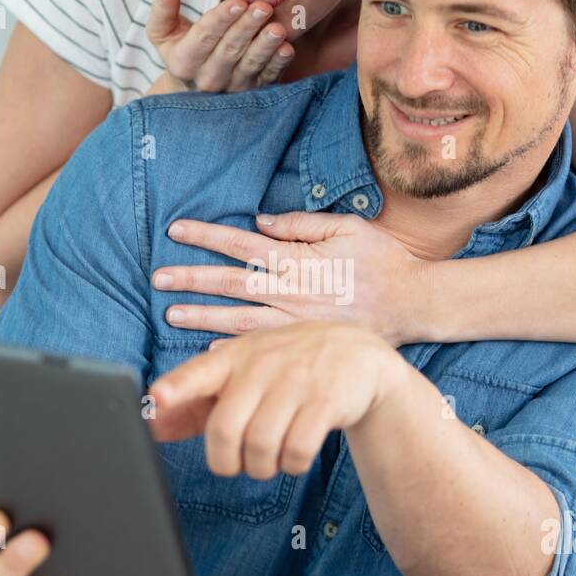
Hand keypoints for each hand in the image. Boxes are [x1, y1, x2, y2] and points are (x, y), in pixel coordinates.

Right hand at [145, 0, 294, 91]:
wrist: (197, 92)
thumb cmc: (181, 51)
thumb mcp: (163, 34)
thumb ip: (163, 10)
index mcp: (184, 62)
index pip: (203, 38)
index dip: (220, 20)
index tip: (237, 2)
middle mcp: (208, 79)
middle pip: (229, 50)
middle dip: (246, 28)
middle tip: (262, 8)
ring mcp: (233, 88)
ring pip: (250, 64)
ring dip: (265, 46)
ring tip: (278, 29)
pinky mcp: (254, 92)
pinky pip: (268, 78)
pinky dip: (278, 65)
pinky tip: (287, 50)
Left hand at [147, 322, 406, 479]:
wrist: (357, 355)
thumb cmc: (285, 371)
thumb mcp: (241, 374)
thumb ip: (195, 403)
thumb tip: (150, 426)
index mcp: (233, 358)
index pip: (198, 372)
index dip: (177, 387)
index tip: (157, 398)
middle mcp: (262, 366)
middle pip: (226, 429)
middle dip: (226, 463)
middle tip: (237, 464)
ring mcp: (296, 381)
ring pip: (261, 446)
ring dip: (261, 468)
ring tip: (269, 460)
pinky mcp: (327, 400)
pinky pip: (297, 450)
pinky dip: (291, 466)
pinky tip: (294, 457)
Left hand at [153, 211, 425, 345]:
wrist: (416, 303)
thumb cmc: (384, 261)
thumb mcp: (348, 228)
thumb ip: (303, 224)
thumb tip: (261, 222)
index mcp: (301, 259)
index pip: (244, 244)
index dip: (208, 236)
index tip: (176, 230)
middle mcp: (294, 291)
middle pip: (233, 283)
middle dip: (193, 279)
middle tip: (159, 278)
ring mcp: (299, 322)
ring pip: (241, 319)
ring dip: (204, 317)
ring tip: (172, 314)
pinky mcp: (308, 345)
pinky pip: (266, 350)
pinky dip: (236, 352)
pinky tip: (210, 354)